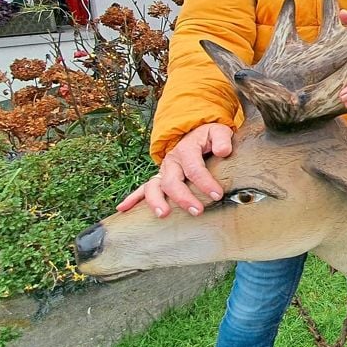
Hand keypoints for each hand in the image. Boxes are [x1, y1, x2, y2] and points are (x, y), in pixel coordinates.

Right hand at [116, 123, 232, 217]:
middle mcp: (172, 161)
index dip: (205, 182)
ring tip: (163, 214)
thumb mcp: (218, 132)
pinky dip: (132, 198)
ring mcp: (163, 170)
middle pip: (172, 181)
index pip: (194, 168)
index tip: (217, 195)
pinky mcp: (159, 178)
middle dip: (183, 197)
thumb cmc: (208, 136)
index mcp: (186, 150)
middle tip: (196, 211)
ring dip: (156, 201)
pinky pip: (143, 189)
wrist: (194, 132)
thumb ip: (222, 140)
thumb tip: (223, 151)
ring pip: (153, 187)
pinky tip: (122, 209)